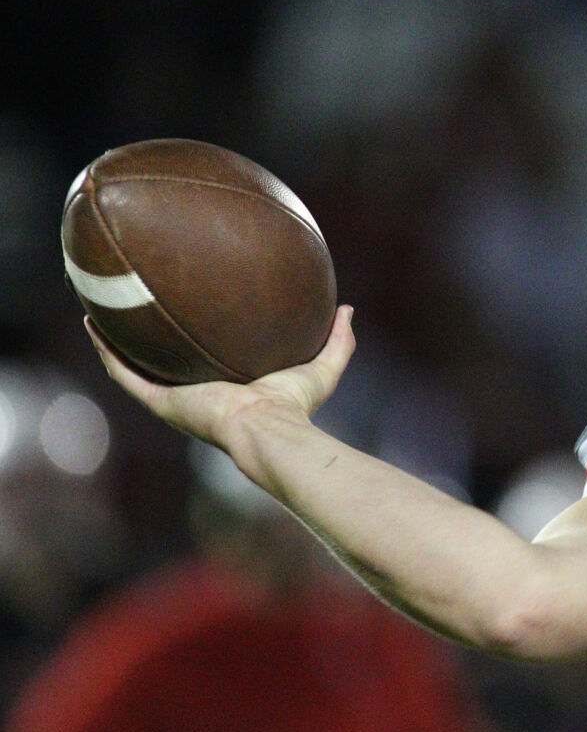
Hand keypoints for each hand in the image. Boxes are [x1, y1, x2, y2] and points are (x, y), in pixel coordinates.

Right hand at [86, 305, 356, 456]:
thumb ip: (339, 340)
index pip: (205, 359)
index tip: (188, 308)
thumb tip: (348, 308)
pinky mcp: (160, 401)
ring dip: (116, 339)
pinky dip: (107, 349)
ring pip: (134, 366)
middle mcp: (195, 392)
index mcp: (227, 386)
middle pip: (165, 360)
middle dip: (151, 335)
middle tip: (138, 301)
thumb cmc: (296, 407)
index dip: (194, 337)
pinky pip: (124, 373)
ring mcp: (174, 398)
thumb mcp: (322, 366)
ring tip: (102, 306)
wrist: (268, 430)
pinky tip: (93, 323)